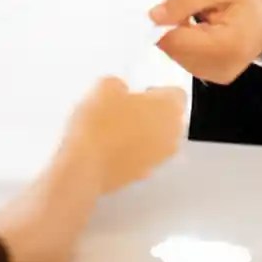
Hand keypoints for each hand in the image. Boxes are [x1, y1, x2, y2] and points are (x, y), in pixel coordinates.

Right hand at [60, 77, 186, 193]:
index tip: (139, 92)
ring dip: (143, 134)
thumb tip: (120, 92)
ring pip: (158, 140)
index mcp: (170, 108)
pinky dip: (132, 152)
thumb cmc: (100, 122)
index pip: (176, 94)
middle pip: (169, 119)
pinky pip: (143, 157)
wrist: (85, 166)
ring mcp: (160, 158)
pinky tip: (109, 149)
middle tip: (126, 110)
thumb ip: (120, 85)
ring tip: (114, 130)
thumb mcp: (105, 87)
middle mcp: (173, 134)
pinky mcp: (144, 175)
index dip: (158, 91)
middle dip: (152, 113)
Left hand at [149, 0, 261, 83]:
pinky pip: (188, 59)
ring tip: (204, 17)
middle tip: (195, 7)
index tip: (170, 5)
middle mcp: (219, 68)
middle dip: (174, 27)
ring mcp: (218, 75)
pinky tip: (205, 28)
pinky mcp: (217, 75)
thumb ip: (185, 2)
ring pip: (178, 56)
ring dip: (181, 34)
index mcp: (223, 47)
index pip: (172, 42)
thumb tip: (153, 17)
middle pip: (173, 51)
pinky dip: (189, 42)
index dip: (163, 22)